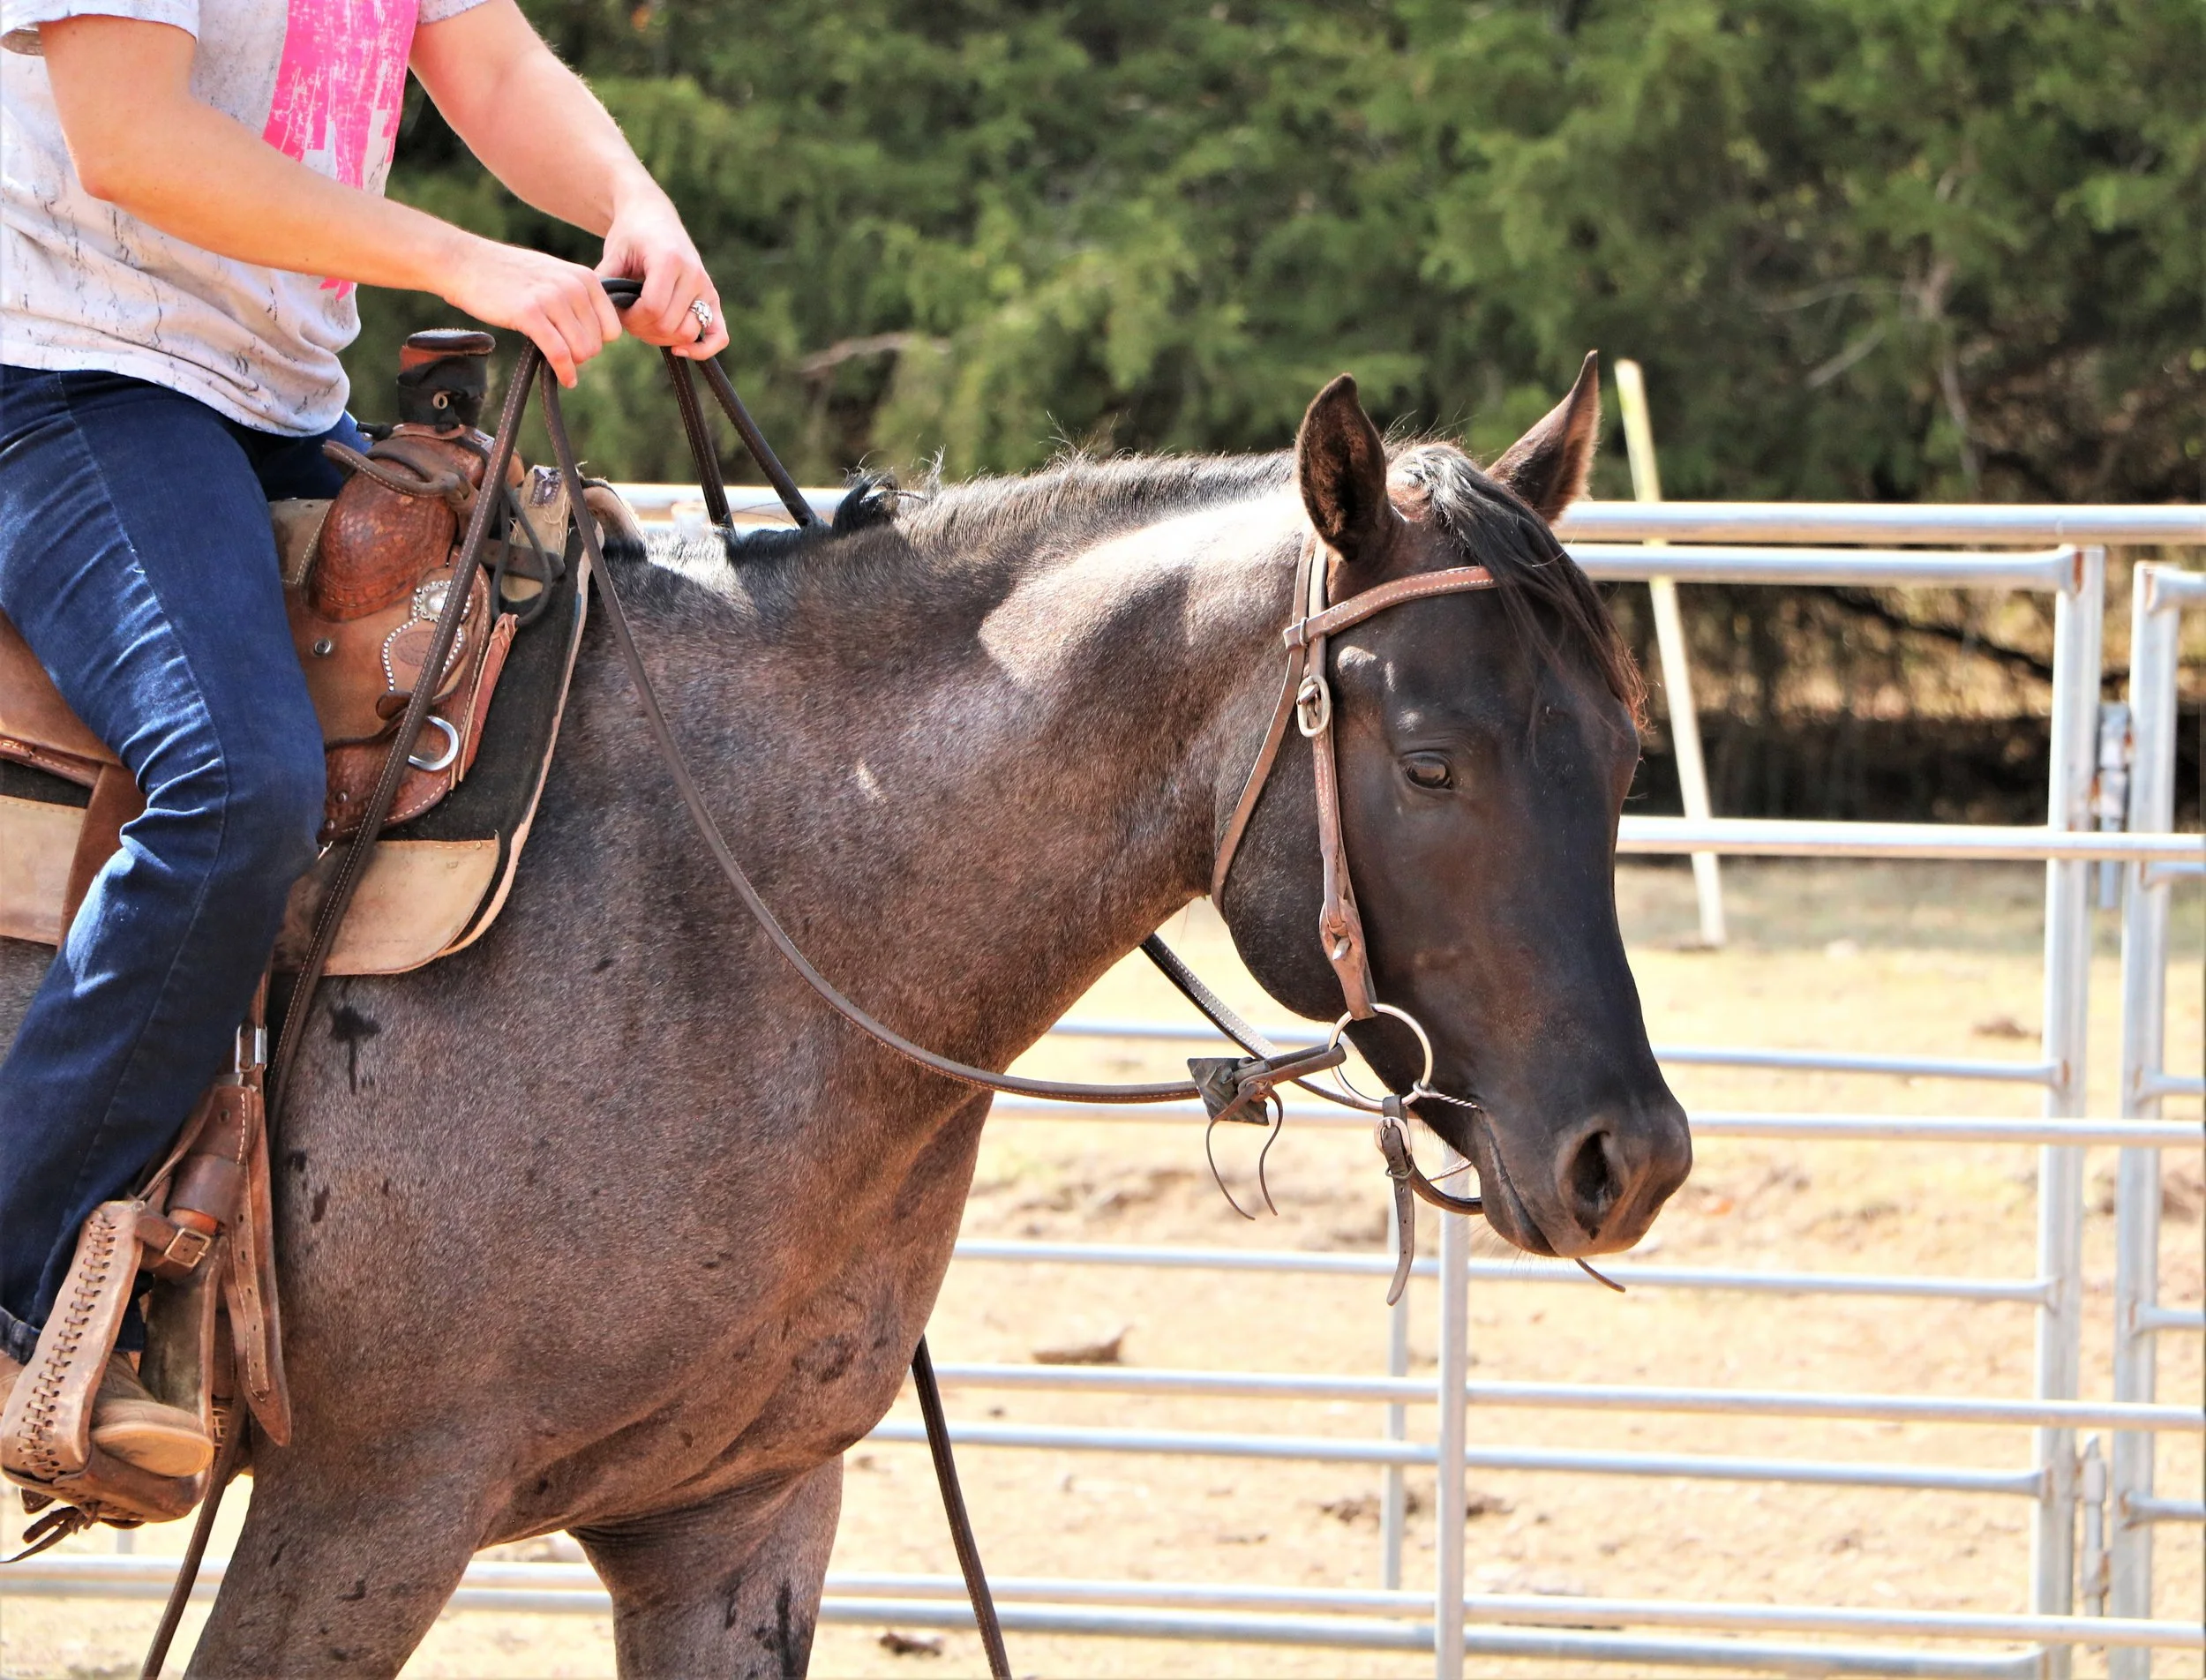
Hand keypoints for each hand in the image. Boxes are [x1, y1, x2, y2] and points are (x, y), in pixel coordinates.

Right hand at [440, 239, 621, 387]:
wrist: (466, 262)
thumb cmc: (510, 274)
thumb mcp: (554, 275)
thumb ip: (578, 297)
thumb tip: (599, 333)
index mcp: (584, 277)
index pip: (613, 328)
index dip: (597, 341)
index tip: (578, 343)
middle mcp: (573, 286)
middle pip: (598, 343)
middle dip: (581, 354)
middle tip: (561, 352)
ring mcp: (552, 299)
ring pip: (583, 351)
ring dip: (572, 363)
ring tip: (558, 361)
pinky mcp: (530, 314)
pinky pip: (560, 354)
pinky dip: (565, 372)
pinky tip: (565, 378)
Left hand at [596, 192, 727, 359]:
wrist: (654, 217)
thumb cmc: (630, 235)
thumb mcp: (613, 253)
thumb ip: (606, 283)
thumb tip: (599, 314)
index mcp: (669, 260)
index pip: (653, 309)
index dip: (631, 319)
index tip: (618, 311)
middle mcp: (693, 274)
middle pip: (669, 325)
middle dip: (643, 329)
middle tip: (628, 318)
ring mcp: (706, 287)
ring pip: (688, 333)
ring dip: (663, 338)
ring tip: (647, 324)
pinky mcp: (713, 298)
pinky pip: (719, 336)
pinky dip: (702, 350)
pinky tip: (679, 349)